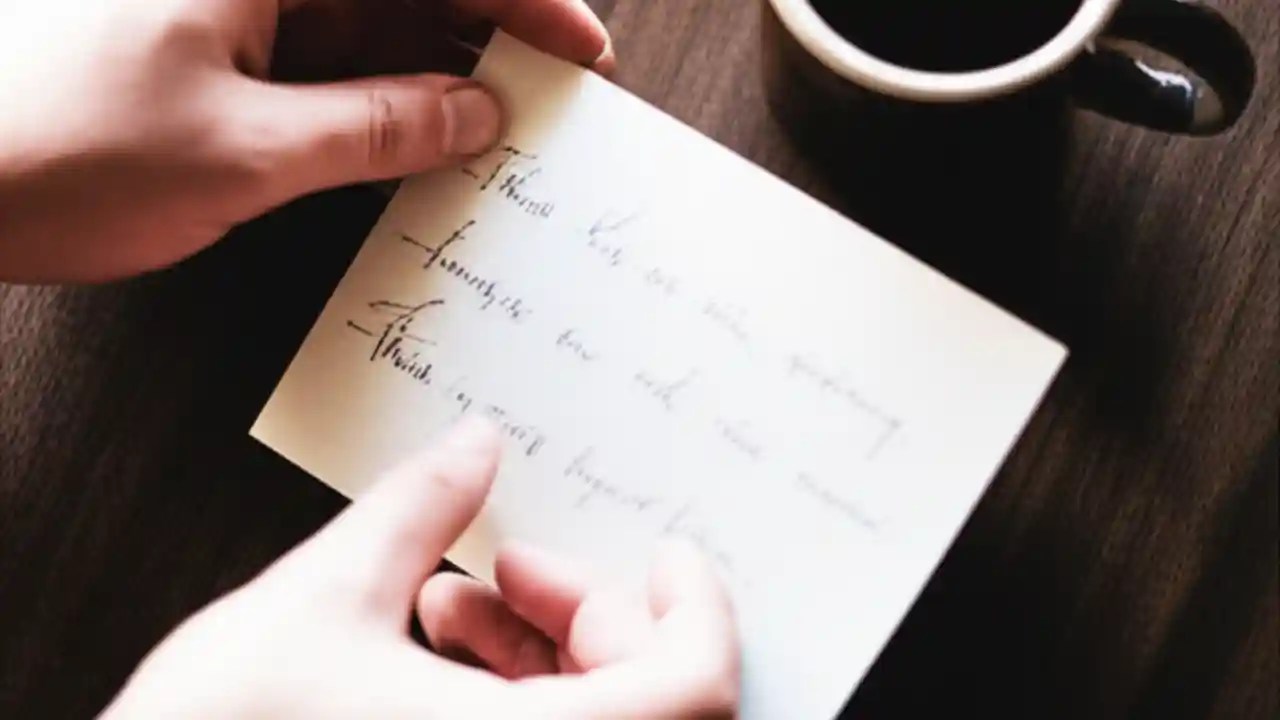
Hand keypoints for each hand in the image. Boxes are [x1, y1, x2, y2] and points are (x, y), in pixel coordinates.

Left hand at [0, 0, 612, 281]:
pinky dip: (376, 102)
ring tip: (500, 130)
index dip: (521, 3)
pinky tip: (421, 140)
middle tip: (552, 97)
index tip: (581, 49)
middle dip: (488, 38)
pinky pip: (322, 63)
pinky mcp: (211, 52)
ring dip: (435, 74)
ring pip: (368, 27)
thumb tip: (473, 113)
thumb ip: (377, 127)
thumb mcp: (245, 152)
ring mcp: (231, 8)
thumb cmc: (48, 148)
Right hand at [101, 417, 739, 718]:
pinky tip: (436, 653)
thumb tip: (471, 444)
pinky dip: (515, 699)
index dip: (697, 609)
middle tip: (513, 567)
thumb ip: (414, 507)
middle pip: (645, 701)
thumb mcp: (319, 600)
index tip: (666, 554)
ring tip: (450, 601)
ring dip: (542, 654)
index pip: (693, 691)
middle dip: (586, 615)